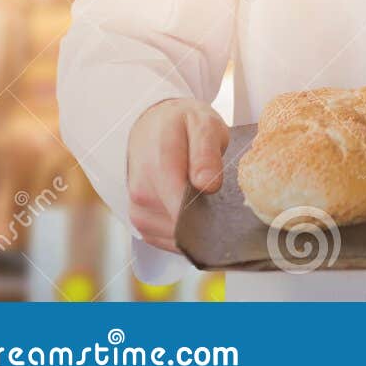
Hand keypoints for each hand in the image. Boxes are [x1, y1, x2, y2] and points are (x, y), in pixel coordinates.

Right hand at [126, 99, 228, 252]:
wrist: (154, 123)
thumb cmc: (180, 124)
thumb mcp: (202, 124)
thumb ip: (205, 153)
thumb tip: (208, 186)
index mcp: (158, 167)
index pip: (180, 208)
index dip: (207, 220)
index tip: (228, 219)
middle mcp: (141, 193)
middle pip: (180, 227)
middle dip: (205, 224)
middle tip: (225, 208)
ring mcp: (138, 210)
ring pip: (174, 238)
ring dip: (195, 231)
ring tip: (210, 207)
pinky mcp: (141, 221)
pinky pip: (166, 241)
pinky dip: (185, 234)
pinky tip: (197, 216)